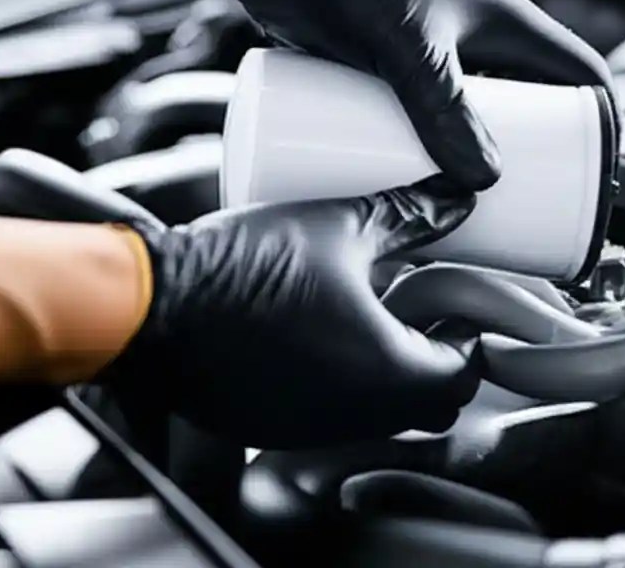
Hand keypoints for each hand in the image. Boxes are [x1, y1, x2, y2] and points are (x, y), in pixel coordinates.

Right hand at [104, 176, 480, 447]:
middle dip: (436, 360)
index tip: (453, 306)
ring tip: (372, 318)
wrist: (156, 307)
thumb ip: (407, 214)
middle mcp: (359, 417)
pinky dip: (341, 387)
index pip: (466, 373)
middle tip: (421, 311)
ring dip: (389, 376)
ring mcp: (314, 430)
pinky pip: (330, 417)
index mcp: (391, 373)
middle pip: (430, 404)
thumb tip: (455, 195)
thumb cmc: (248, 270)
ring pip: (380, 417)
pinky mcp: (274, 429)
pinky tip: (321, 340)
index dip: (468, 336)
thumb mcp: (340, 226)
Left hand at [138, 0, 614, 190]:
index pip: (583, 76)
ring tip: (466, 222)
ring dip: (472, 170)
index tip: (598, 184)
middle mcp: (477, 45)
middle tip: (526, 219)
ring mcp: (431, 62)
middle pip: (529, 115)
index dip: (602, 128)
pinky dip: (423, 162)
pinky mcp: (386, 75)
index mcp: (507, 26)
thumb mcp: (409, 44)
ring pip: (469, 126)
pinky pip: (418, 128)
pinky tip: (410, 199)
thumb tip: (483, 182)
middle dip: (533, 168)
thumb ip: (444, 107)